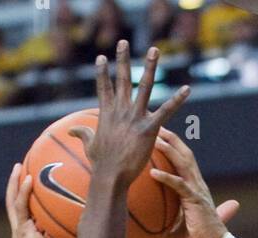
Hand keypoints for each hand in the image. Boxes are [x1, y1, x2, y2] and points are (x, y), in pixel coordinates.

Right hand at [5, 163, 65, 237]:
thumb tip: (96, 228)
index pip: (26, 214)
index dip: (27, 199)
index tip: (33, 185)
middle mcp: (22, 233)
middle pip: (15, 204)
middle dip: (17, 185)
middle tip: (20, 169)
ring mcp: (20, 232)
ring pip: (13, 201)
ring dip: (15, 182)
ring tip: (19, 166)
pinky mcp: (21, 232)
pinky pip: (20, 206)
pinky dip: (23, 191)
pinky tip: (29, 178)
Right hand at [70, 42, 188, 188]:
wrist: (111, 176)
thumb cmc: (100, 164)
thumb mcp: (90, 145)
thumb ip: (82, 133)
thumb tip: (70, 130)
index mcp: (107, 113)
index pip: (103, 87)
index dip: (102, 72)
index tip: (101, 57)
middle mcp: (121, 110)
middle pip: (122, 79)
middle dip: (122, 59)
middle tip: (123, 42)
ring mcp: (135, 117)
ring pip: (145, 86)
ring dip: (150, 67)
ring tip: (154, 50)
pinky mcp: (149, 128)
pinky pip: (166, 111)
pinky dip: (177, 100)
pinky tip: (187, 89)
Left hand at [140, 127, 238, 237]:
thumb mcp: (172, 226)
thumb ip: (160, 216)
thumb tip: (140, 217)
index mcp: (193, 187)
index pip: (182, 160)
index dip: (171, 144)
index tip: (156, 132)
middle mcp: (197, 185)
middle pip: (183, 154)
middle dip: (170, 137)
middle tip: (153, 123)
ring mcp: (198, 192)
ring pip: (183, 164)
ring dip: (168, 150)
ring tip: (153, 139)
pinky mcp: (197, 203)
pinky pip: (180, 187)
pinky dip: (167, 178)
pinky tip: (153, 172)